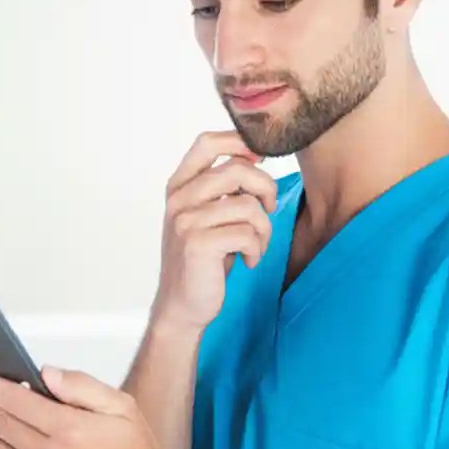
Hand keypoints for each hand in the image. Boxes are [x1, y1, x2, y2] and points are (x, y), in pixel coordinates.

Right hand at [152, 131, 277, 331]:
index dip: (239, 142)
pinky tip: (248, 261)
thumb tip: (254, 155)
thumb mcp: (207, 216)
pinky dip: (257, 250)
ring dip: (264, 228)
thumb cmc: (203, 260)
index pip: (207, 143)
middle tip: (269, 209)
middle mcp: (179, 200)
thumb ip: (222, 188)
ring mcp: (186, 221)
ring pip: (248, 205)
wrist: (182, 305)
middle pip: (237, 170)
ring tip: (257, 244)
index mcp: (179, 186)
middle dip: (265, 188)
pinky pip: (247, 234)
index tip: (259, 159)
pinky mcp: (198, 245)